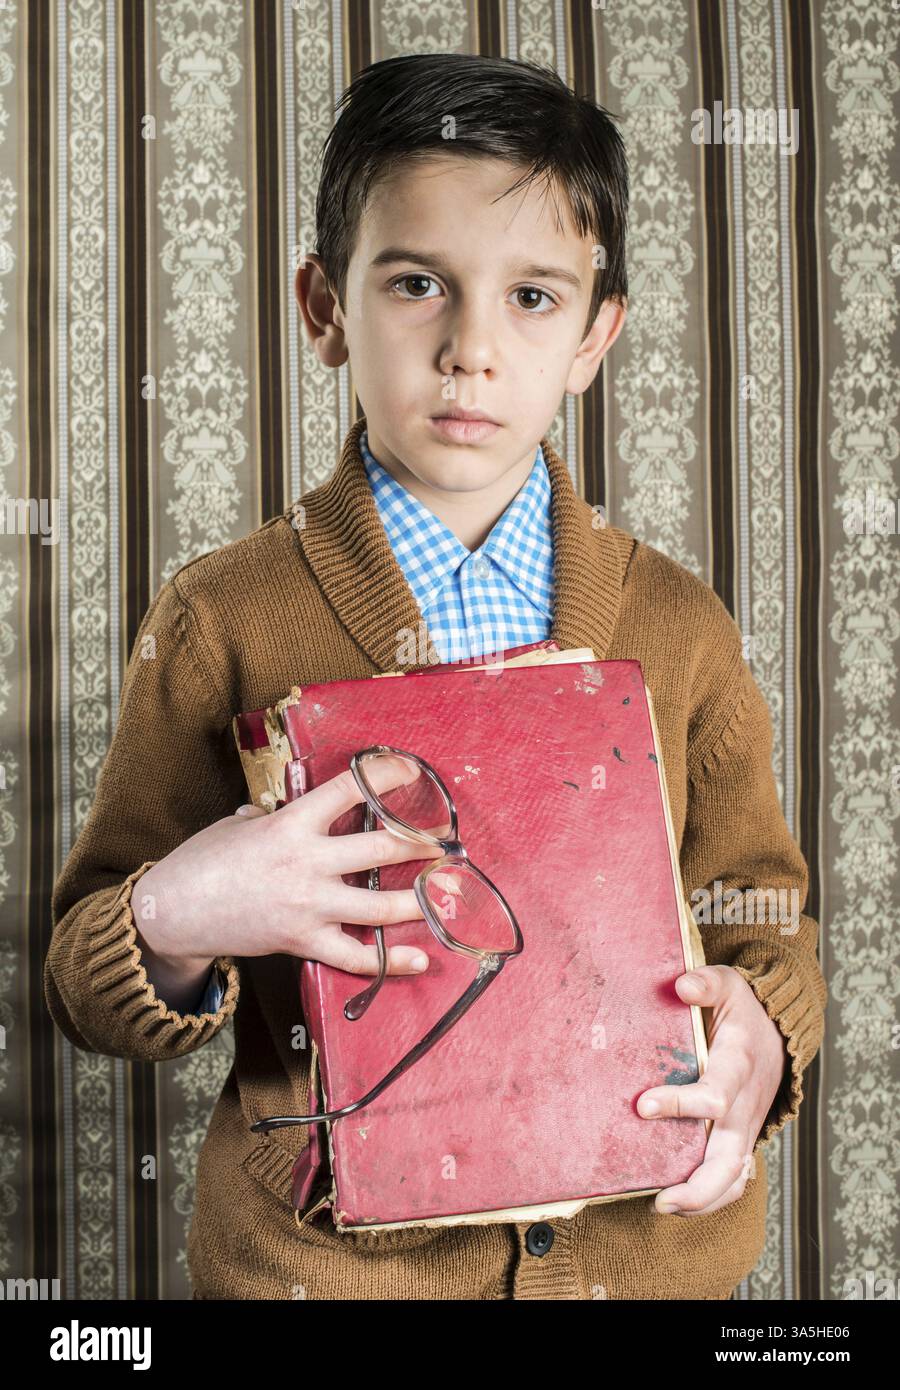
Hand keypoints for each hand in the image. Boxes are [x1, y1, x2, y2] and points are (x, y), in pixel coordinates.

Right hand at [135, 755, 443, 989]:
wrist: (173, 913)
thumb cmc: (202, 861)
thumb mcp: (238, 824)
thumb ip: (271, 816)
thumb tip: (281, 810)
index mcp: (291, 823)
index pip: (350, 790)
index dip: (387, 776)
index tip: (412, 770)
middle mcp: (307, 863)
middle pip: (381, 849)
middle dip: (422, 844)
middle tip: (447, 841)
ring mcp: (307, 906)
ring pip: (380, 907)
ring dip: (420, 900)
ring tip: (449, 892)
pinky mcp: (303, 942)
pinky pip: (357, 956)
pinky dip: (393, 960)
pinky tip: (421, 957)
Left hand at [636, 964, 788, 1216]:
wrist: (781, 1029)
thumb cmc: (745, 1006)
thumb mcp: (729, 983)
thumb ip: (706, 983)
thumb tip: (681, 985)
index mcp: (738, 1065)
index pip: (715, 1095)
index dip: (681, 1104)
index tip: (643, 1105)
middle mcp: (744, 1104)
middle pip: (731, 1157)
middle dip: (699, 1184)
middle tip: (662, 1198)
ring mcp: (745, 1126)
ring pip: (734, 1177)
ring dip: (703, 1199)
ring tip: (664, 1206)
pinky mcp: (740, 1137)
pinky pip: (734, 1178)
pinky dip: (712, 1197)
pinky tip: (680, 1203)